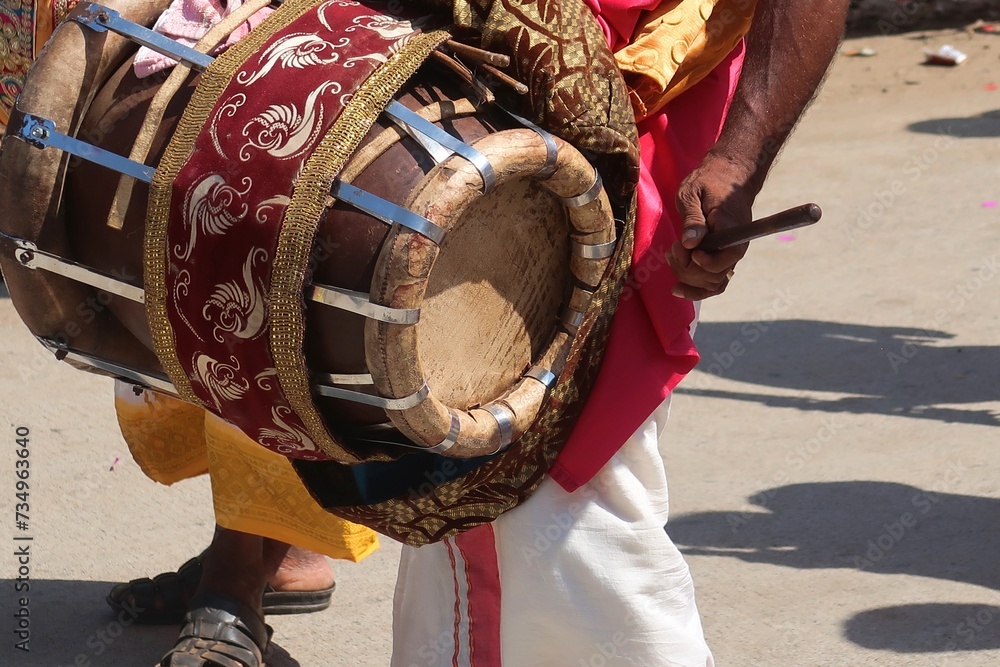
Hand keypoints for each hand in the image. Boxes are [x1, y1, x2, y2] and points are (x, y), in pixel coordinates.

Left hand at [666, 152, 755, 299]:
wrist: (728, 175)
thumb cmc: (708, 181)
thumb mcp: (692, 193)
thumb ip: (692, 218)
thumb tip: (690, 243)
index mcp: (731, 228)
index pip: (726, 258)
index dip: (705, 263)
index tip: (687, 249)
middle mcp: (736, 245)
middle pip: (714, 276)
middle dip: (687, 269)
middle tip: (674, 247)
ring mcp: (730, 254)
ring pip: (713, 283)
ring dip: (688, 278)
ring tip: (672, 257)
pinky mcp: (723, 257)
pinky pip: (715, 281)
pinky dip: (697, 288)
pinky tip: (678, 288)